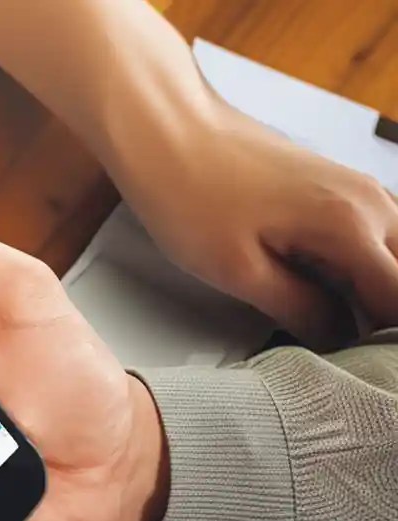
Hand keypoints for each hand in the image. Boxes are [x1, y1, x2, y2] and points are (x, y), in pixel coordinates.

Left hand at [117, 102, 397, 346]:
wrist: (165, 129)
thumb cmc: (188, 193)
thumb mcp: (238, 272)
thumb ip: (301, 311)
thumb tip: (338, 339)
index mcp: (353, 227)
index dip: (384, 347)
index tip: (362, 372)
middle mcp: (372, 204)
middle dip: (384, 322)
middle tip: (349, 357)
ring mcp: (358, 192)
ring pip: (396, 258)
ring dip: (375, 296)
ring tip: (334, 329)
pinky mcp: (337, 189)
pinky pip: (374, 238)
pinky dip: (363, 270)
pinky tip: (326, 295)